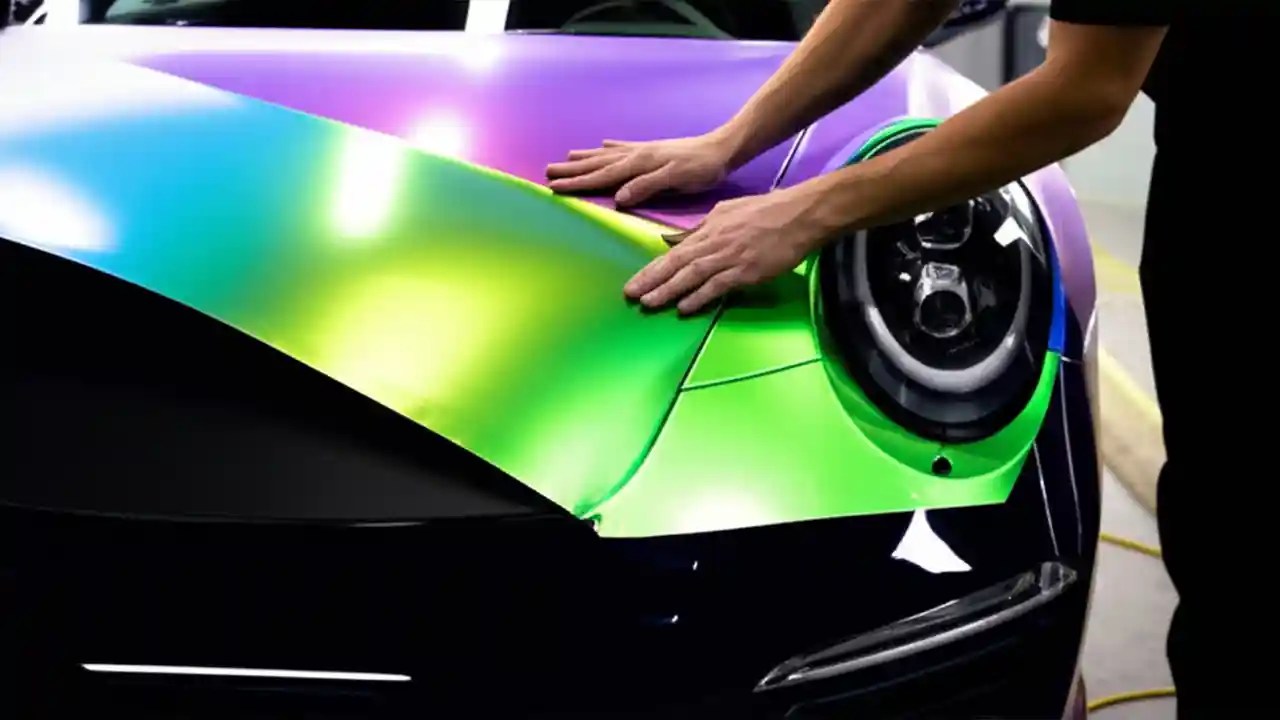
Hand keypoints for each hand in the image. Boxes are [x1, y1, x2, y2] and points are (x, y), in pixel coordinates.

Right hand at [546, 133, 735, 206]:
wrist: (720, 149)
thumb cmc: (701, 169)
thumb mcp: (676, 179)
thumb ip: (646, 187)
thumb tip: (618, 198)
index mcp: (638, 165)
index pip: (601, 177)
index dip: (577, 183)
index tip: (554, 186)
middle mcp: (636, 156)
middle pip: (597, 164)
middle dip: (572, 170)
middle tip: (547, 173)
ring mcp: (642, 151)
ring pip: (605, 156)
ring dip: (585, 158)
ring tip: (565, 158)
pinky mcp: (651, 150)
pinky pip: (623, 149)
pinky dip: (609, 148)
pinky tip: (602, 145)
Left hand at [625, 188, 828, 314]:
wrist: (798, 214)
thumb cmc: (766, 210)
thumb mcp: (727, 211)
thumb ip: (701, 227)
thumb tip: (677, 239)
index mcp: (709, 228)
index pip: (673, 252)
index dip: (652, 269)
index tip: (634, 283)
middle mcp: (714, 243)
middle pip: (676, 264)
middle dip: (651, 281)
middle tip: (630, 296)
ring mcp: (730, 257)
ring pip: (692, 276)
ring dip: (669, 291)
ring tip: (649, 303)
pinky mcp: (746, 271)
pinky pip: (718, 286)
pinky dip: (700, 297)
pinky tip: (685, 308)